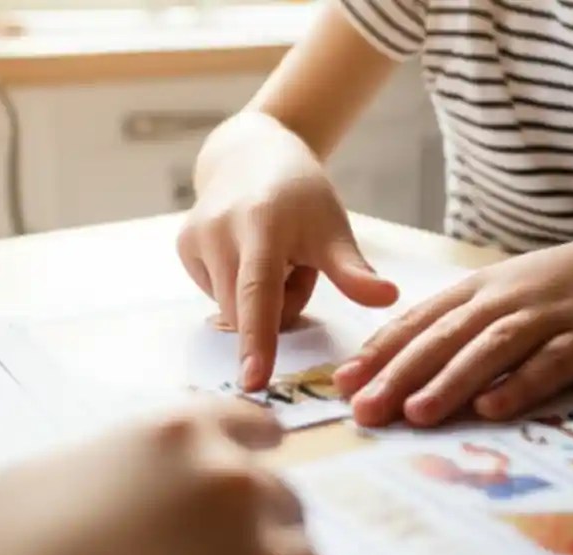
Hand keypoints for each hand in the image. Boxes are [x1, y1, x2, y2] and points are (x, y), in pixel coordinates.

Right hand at [178, 117, 397, 389]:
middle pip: (248, 313)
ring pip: (233, 310)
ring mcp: (195, 240)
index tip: (254, 381)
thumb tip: (389, 299)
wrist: (250, 155)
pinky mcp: (183, 248)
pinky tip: (248, 255)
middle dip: (279, 307)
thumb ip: (352, 271)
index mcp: (260, 226)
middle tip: (298, 268)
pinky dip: (238, 289)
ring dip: (259, 300)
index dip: (258, 342)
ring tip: (274, 259)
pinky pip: (217, 296)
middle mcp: (218, 232)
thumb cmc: (299, 196)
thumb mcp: (332, 228)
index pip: (259, 294)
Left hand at [334, 234, 572, 426]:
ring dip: (449, 382)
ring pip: (489, 351)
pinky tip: (492, 410)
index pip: (418, 322)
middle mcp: (504, 302)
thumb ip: (456, 325)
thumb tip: (401, 364)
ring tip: (414, 413)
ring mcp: (546, 319)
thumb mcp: (502, 294)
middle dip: (399, 375)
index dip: (379, 352)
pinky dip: (519, 386)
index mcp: (477, 291)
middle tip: (364, 410)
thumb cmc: (560, 288)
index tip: (342, 383)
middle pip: (443, 339)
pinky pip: (549, 365)